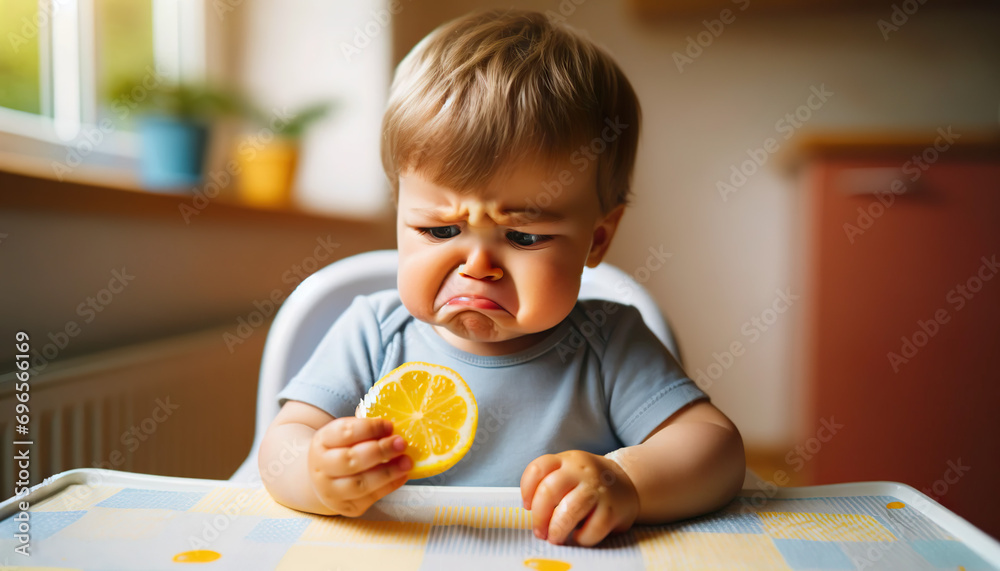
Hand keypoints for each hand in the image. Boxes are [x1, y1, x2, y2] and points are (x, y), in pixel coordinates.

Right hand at [308, 416, 411, 516]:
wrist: (324, 480)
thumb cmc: (341, 451)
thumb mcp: (345, 437)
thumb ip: (365, 432)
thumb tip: (393, 431)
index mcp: (321, 442)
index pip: (343, 433)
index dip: (369, 428)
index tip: (389, 426)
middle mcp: (321, 468)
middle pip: (350, 460)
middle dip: (379, 451)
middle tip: (400, 443)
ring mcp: (331, 491)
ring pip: (360, 484)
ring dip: (387, 472)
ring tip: (407, 462)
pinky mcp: (346, 507)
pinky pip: (370, 498)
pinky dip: (389, 486)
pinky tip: (402, 475)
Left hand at [520, 450, 638, 545]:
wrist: (627, 483)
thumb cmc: (588, 483)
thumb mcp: (569, 472)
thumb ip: (549, 483)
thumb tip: (532, 514)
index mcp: (566, 460)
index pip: (537, 469)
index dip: (526, 490)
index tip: (527, 507)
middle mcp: (581, 471)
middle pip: (549, 491)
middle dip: (539, 517)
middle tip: (539, 531)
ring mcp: (598, 489)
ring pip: (569, 510)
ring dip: (557, 529)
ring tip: (554, 538)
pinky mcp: (612, 510)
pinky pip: (592, 529)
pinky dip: (581, 538)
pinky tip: (579, 536)